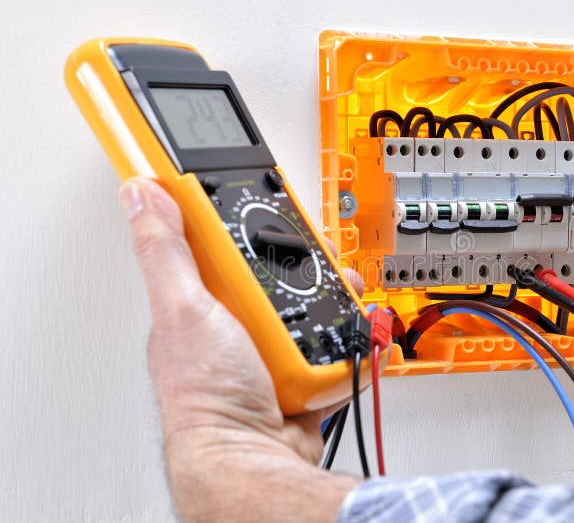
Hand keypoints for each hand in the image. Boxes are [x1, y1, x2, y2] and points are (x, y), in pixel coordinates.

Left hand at [118, 177, 358, 521]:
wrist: (254, 459)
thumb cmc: (208, 397)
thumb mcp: (183, 309)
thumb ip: (165, 250)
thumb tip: (140, 193)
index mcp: (197, 303)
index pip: (220, 244)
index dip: (243, 222)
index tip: (266, 206)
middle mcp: (231, 324)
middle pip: (274, 272)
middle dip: (303, 261)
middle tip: (315, 258)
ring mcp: (266, 349)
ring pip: (309, 305)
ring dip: (333, 298)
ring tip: (341, 296)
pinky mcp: (298, 372)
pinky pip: (332, 343)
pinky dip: (348, 336)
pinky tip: (353, 330)